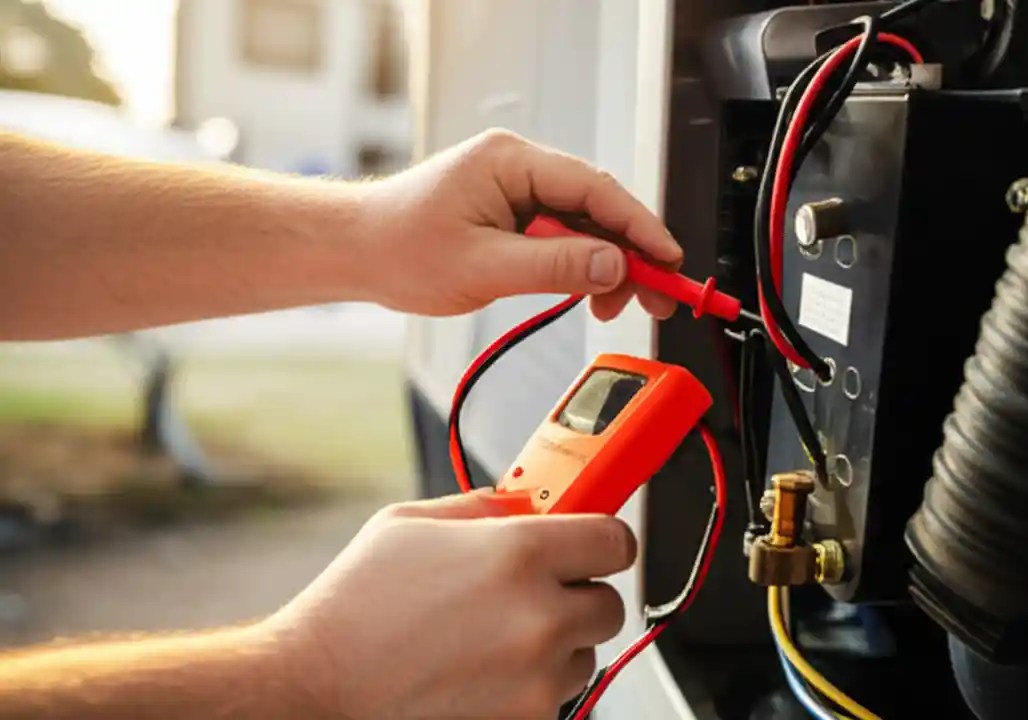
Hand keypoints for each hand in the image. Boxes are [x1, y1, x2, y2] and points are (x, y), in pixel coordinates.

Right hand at [260, 492, 634, 719]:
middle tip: (535, 595)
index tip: (593, 544)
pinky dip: (531, 685)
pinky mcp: (526, 719)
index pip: (616, 540)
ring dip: (555, 645)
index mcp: (519, 553)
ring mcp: (536, 675)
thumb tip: (523, 503)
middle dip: (578, 596)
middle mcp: (539, 615)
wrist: (316, 687)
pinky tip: (481, 671)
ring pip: (584, 655)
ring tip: (491, 639)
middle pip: (609, 604)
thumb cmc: (354, 607)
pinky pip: (555, 696)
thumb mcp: (411, 523)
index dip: (603, 540)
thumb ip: (482, 506)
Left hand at [358, 129, 682, 320]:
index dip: (639, 226)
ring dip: (606, 266)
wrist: (356, 251)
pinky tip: (588, 293)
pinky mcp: (514, 214)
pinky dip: (580, 267)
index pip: (595, 188)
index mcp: (511, 161)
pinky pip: (563, 236)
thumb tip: (612, 266)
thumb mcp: (482, 266)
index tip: (667, 259)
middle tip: (658, 293)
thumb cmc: (399, 247)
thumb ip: (554, 267)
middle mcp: (519, 167)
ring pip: (585, 225)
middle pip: (598, 207)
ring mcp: (517, 190)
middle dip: (631, 253)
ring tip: (614, 306)